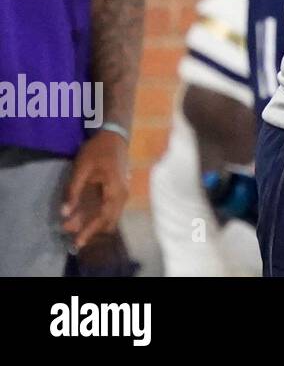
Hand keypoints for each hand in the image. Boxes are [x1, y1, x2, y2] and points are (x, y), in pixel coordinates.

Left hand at [62, 130, 129, 250]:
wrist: (115, 136)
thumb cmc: (98, 150)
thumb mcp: (81, 168)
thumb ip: (73, 191)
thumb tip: (64, 213)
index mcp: (115, 190)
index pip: (103, 217)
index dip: (89, 231)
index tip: (76, 243)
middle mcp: (122, 195)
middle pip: (108, 221)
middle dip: (89, 229)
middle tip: (69, 232)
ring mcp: (122, 193)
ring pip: (109, 217)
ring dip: (92, 222)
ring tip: (71, 224)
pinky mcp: (118, 191)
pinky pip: (109, 209)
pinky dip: (96, 215)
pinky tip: (80, 213)